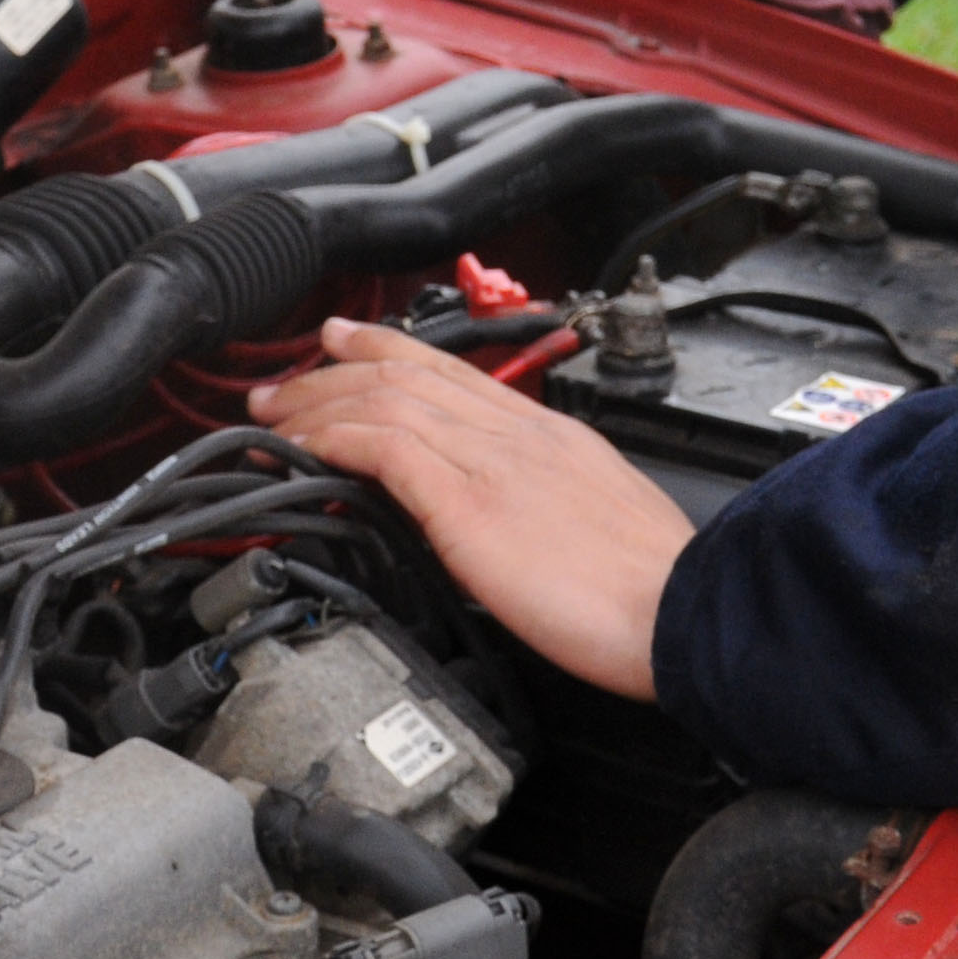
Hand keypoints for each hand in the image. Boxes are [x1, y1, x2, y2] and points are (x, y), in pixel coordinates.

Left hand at [249, 321, 693, 700]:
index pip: (460, 376)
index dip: (394, 355)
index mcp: (554, 439)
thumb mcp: (599, 526)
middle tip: (289, 378)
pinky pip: (385, 448)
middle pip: (412, 375)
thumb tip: (507, 526)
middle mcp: (521, 436)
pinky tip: (304, 447)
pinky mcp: (471, 502)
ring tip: (273, 415)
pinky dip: (335, 439)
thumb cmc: (656, 591)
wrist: (684, 611)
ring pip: (387, 401)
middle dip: (339, 369)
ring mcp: (494, 463)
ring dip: (319, 404)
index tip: (352, 347)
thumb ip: (548, 510)